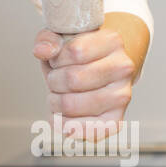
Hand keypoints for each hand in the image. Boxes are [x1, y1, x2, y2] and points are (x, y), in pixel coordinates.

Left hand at [33, 26, 134, 141]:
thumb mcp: (60, 37)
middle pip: (73, 79)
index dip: (57, 58)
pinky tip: (60, 115)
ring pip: (72, 104)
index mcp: (112, 41)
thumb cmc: (76, 54)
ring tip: (58, 95)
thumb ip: (48, 39)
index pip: (75, 51)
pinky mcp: (114, 121)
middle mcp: (123, 68)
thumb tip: (42, 51)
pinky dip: (63, 124)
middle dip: (54, 80)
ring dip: (54, 101)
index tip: (58, 59)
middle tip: (56, 79)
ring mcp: (122, 96)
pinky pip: (82, 129)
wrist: (98, 71)